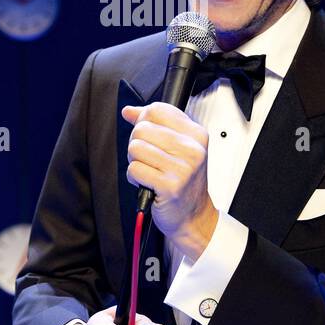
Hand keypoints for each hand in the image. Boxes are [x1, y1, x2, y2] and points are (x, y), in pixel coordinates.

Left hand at [121, 102, 217, 258]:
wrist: (193, 214)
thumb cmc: (183, 180)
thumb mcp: (176, 147)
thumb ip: (152, 124)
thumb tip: (128, 111)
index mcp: (196, 134)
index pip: (157, 110)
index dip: (144, 121)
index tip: (150, 136)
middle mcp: (192, 149)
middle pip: (142, 128)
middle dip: (137, 144)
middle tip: (149, 159)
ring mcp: (183, 168)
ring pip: (135, 148)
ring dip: (135, 161)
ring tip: (149, 171)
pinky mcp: (170, 186)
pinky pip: (134, 169)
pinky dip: (134, 177)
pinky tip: (147, 183)